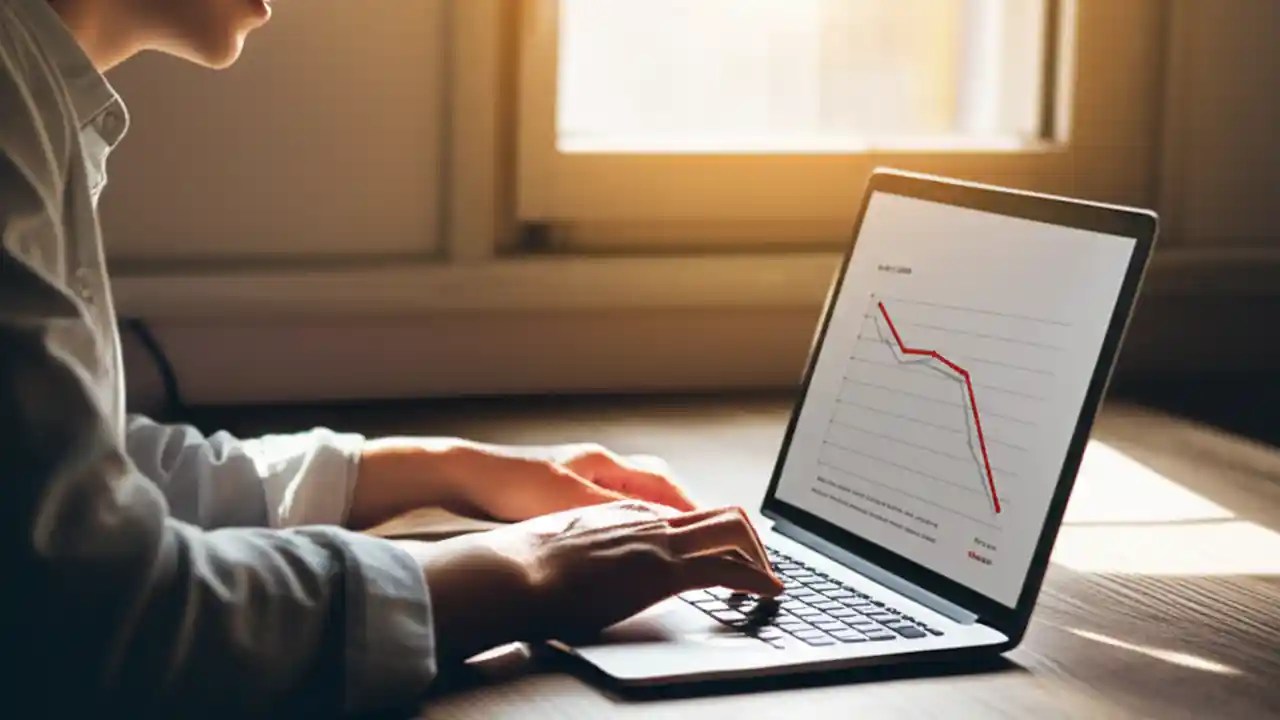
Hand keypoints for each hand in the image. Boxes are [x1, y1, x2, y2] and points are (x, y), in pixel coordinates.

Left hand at [350, 438, 696, 528]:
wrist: (467, 478)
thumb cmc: (512, 483)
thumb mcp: (570, 501)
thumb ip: (615, 511)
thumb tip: (658, 523)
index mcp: (604, 463)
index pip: (663, 483)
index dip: (690, 506)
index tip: (713, 525)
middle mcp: (597, 467)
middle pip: (653, 484)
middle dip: (677, 508)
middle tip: (698, 533)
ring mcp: (580, 479)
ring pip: (631, 496)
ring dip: (651, 514)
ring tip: (667, 539)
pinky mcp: (563, 494)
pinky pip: (610, 506)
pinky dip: (626, 521)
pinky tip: (622, 540)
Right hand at [394, 501, 782, 663]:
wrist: (513, 572)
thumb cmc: (526, 568)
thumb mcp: (566, 549)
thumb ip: (589, 552)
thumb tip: (588, 571)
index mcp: (624, 513)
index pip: (684, 515)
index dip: (713, 534)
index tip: (725, 555)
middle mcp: (647, 519)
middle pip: (719, 514)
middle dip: (750, 541)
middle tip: (761, 568)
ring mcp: (657, 541)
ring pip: (732, 531)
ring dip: (759, 558)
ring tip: (770, 582)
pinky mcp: (662, 570)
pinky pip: (726, 568)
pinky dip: (757, 579)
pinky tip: (769, 593)